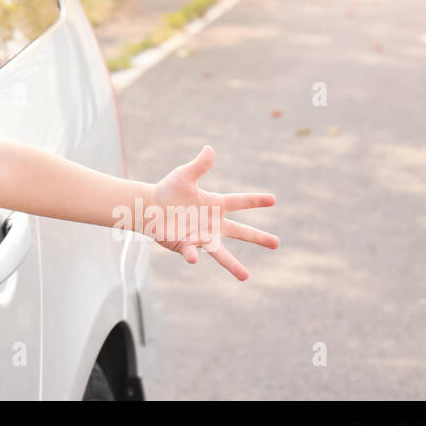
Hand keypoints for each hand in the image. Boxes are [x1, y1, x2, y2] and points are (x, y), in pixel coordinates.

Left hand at [144, 145, 278, 280]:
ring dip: (233, 264)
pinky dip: (193, 254)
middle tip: (276, 243)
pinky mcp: (186, 245)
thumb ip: (199, 166)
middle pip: (240, 232)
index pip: (239, 202)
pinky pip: (192, 252)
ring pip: (220, 253)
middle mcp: (212, 224)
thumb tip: (209, 149)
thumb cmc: (168, 191)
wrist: (148, 207)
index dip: (255, 200)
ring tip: (246, 277)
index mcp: (215, 205)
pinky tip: (194, 258)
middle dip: (258, 238)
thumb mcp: (184, 176)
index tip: (273, 199)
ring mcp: (201, 236)